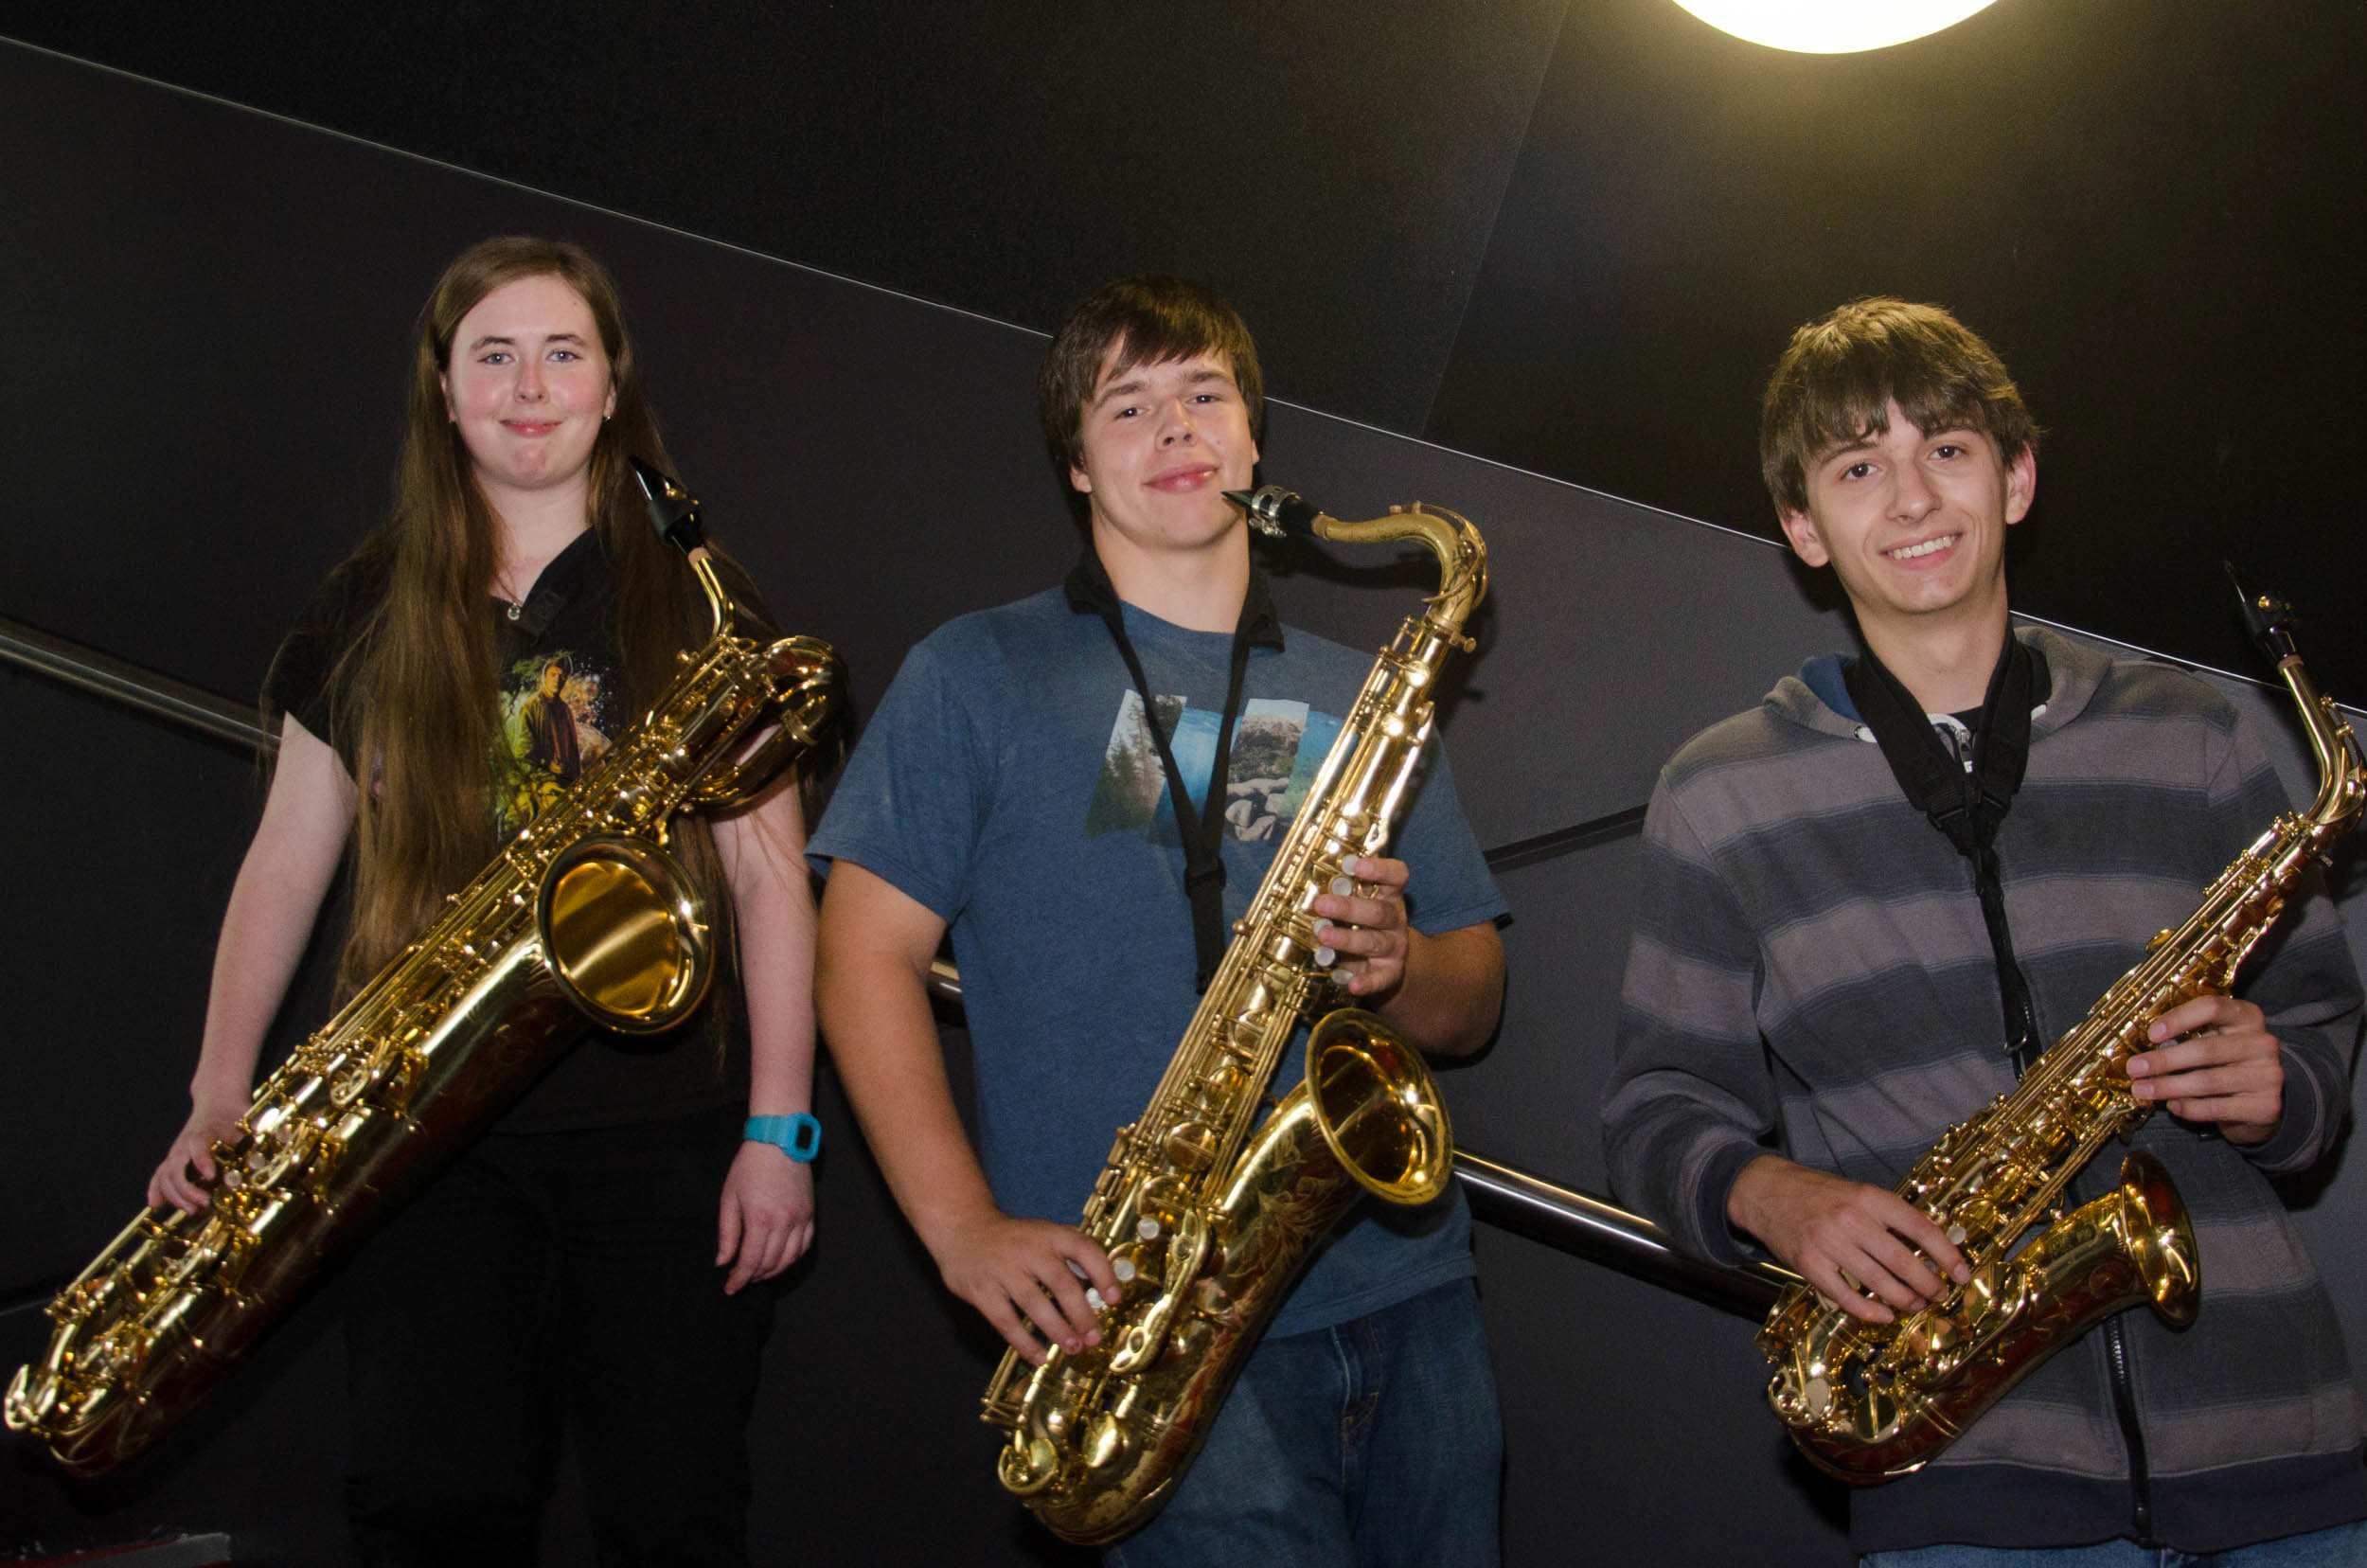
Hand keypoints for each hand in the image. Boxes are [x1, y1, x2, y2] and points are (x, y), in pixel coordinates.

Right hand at [147, 1098, 247, 1213]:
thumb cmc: (233, 1114)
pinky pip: (159, 1175)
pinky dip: (156, 1190)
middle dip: (187, 1189)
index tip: (211, 1176)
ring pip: (166, 1175)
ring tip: (193, 1210)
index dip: (202, 1161)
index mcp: (204, 1132)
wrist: (218, 1101)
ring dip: (176, 1195)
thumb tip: (273, 1149)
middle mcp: (185, 1143)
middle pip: (176, 1168)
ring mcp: (177, 1152)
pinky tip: (155, 1205)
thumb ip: (256, 1137)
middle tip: (205, 1203)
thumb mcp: (248, 1122)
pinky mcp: (173, 1159)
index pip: (198, 1145)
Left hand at [717, 1141, 816, 1294]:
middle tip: (741, 1279)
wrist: (779, 1141)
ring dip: (773, 1271)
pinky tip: (780, 1260)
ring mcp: (801, 1218)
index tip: (730, 1288)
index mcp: (761, 1218)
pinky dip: (793, 1258)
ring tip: (759, 1273)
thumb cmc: (750, 1166)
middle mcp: (784, 1222)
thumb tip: (723, 1261)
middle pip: (770, 1263)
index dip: (740, 1279)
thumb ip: (727, 1233)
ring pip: (790, 1259)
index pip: (751, 1261)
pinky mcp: (810, 1213)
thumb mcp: (730, 1197)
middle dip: (754, 1276)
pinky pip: (805, 1245)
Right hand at [933, 1213, 1118, 1365]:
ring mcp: (1003, 1270)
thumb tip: (1103, 1292)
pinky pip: (1006, 1321)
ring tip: (1073, 1348)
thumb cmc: (1014, 1239)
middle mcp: (1029, 1250)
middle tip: (1094, 1338)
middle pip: (1061, 1283)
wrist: (963, 1229)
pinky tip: (1039, 1358)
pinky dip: (1024, 1343)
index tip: (1114, 1299)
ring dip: (1057, 1330)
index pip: (1084, 1249)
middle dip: (1081, 1314)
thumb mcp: (1044, 1235)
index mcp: (1050, 1235)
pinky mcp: (982, 1290)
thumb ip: (1070, 1256)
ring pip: (1035, 1304)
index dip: (1103, 1273)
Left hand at [1310, 855, 1413, 1002]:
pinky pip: (1380, 978)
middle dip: (1349, 908)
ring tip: (1324, 936)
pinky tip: (1352, 985)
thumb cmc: (1365, 924)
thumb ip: (1341, 894)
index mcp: (1389, 896)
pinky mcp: (1390, 973)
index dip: (1378, 869)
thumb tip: (1302, 885)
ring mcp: (1394, 947)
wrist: (1389, 961)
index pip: (1395, 876)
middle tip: (1321, 905)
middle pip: (1378, 912)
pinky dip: (1367, 982)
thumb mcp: (1361, 903)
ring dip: (1348, 940)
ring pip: (1374, 942)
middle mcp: (1395, 920)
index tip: (1352, 865)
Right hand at [1728, 1156, 1968, 1323]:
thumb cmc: (1821, 1196)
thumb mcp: (1859, 1193)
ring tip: (1915, 1305)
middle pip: (1904, 1261)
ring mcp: (1829, 1243)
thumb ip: (1890, 1217)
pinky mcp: (1810, 1264)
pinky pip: (1846, 1296)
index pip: (1920, 1228)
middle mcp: (1852, 1220)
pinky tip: (1884, 1316)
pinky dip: (1869, 1311)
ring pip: (1879, 1283)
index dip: (1947, 1255)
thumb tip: (1933, 1249)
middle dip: (1928, 1285)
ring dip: (1904, 1300)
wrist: (1767, 1192)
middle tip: (1938, 1296)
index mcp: (1870, 1198)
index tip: (1962, 1275)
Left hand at [2129, 993, 2283, 1143]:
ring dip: (2168, 1087)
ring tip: (2142, 1090)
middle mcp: (2262, 1043)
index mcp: (2247, 1017)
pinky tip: (2171, 1105)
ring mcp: (2267, 1076)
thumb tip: (2143, 1051)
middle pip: (2206, 1049)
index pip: (2212, 1008)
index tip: (2151, 1034)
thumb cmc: (2228, 1063)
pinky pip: (2215, 1108)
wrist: (2265, 1101)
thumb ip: (2190, 1037)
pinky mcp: (2265, 1106)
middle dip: (2164, 1060)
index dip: (2179, 1018)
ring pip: (2207, 1081)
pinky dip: (2188, 1108)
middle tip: (2134, 1068)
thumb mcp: (2216, 1039)